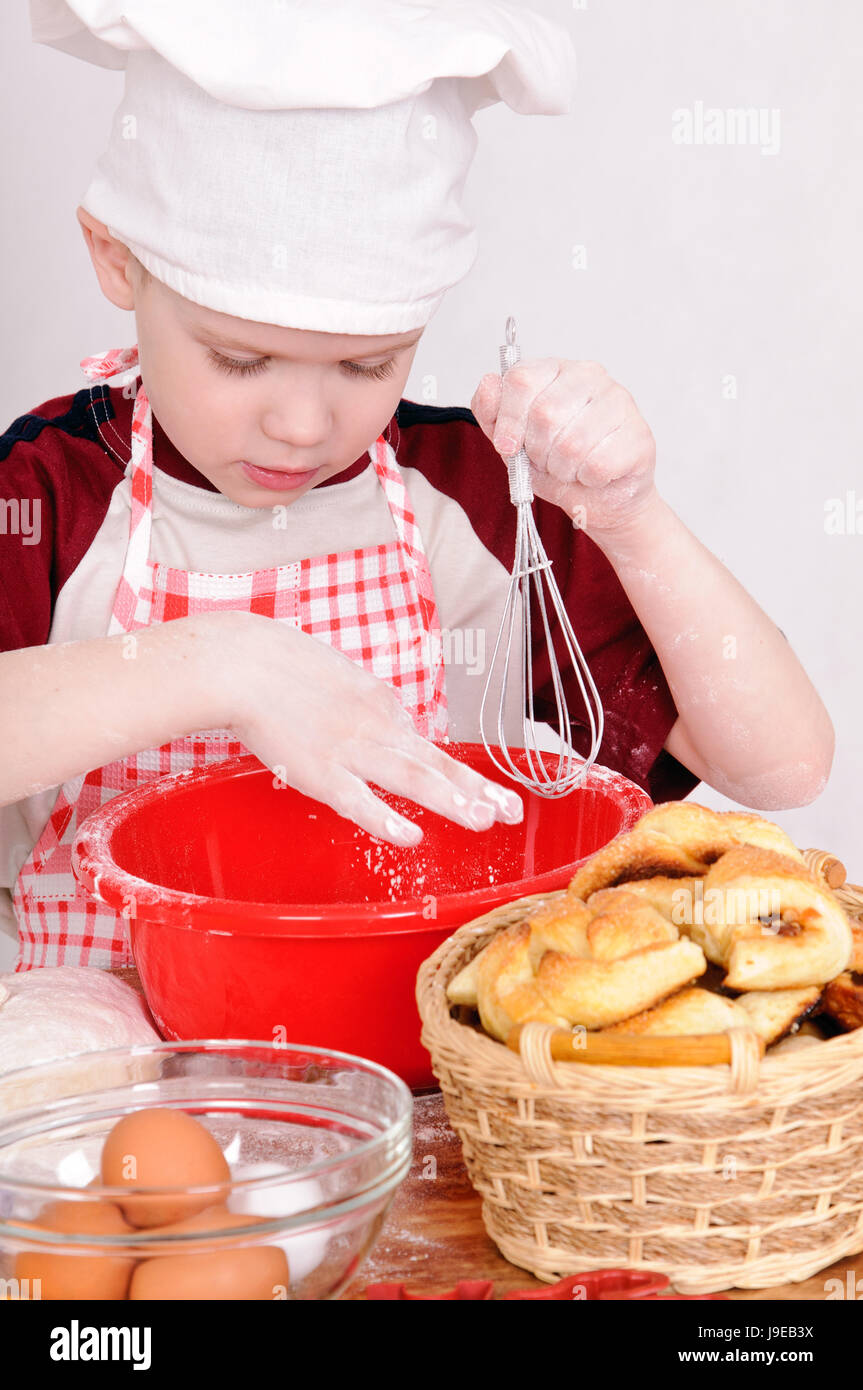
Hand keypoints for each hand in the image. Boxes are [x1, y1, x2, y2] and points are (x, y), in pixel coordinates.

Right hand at [205, 612, 523, 846]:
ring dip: (452, 800)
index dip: (458, 772)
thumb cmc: (279, 665)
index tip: (488, 793)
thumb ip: (363, 703)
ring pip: (411, 778)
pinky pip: (358, 801)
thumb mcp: (338, 676)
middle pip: (435, 762)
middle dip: (476, 789)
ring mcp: (351, 750)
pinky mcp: (320, 771)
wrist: (242, 662)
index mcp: (381, 705)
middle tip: (512, 811)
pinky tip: (412, 837)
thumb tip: (385, 719)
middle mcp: (376, 727)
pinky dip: (385, 820)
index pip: (425, 745)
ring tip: (485, 820)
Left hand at [471, 358, 657, 536]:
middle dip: (537, 451)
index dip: (508, 419)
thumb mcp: (513, 441)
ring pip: (571, 443)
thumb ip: (492, 413)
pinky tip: (592, 474)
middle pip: (544, 414)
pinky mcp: (639, 435)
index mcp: (556, 369)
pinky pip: (597, 464)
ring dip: (562, 469)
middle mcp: (591, 376)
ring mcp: (620, 402)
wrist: (598, 498)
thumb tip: (488, 383)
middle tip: (547, 460)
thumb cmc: (556, 463)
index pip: (521, 380)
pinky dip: (586, 479)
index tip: (507, 445)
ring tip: (569, 468)